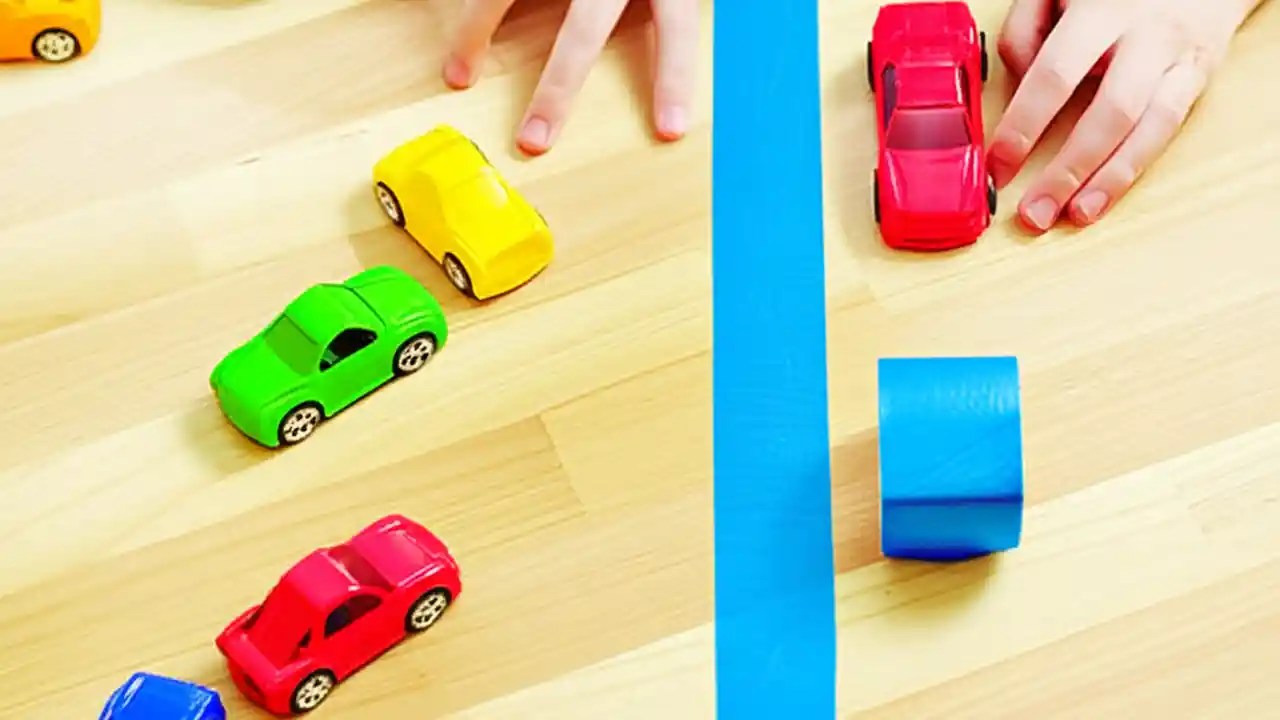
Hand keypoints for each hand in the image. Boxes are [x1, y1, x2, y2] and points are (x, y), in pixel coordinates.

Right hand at [443, 0, 699, 155]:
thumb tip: (700, 22)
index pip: (677, 30)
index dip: (674, 80)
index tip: (669, 130)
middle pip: (583, 31)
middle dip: (557, 91)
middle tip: (533, 141)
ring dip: (477, 35)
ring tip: (458, 75)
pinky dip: (473, 5)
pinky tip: (455, 35)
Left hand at [989, 0, 1264, 230]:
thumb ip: (1026, 32)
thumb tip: (1018, 92)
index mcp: (1100, 7)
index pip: (1054, 75)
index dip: (1024, 126)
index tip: (998, 166)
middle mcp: (1146, 35)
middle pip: (1107, 112)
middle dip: (1068, 170)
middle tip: (1034, 213)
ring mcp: (1177, 58)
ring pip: (1146, 128)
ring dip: (1108, 181)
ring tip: (1073, 217)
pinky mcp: (1198, 76)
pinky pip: (1167, 131)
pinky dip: (1133, 169)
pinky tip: (1103, 198)